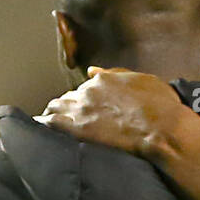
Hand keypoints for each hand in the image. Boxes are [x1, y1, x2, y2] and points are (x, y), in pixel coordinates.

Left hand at [37, 67, 187, 158]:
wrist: (162, 129)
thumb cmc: (160, 106)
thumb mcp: (143, 80)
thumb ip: (115, 74)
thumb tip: (94, 70)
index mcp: (104, 78)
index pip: (86, 86)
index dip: (86, 98)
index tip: (89, 107)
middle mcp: (88, 90)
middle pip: (69, 97)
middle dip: (69, 106)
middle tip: (71, 119)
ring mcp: (81, 109)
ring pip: (56, 108)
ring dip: (55, 114)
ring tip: (51, 123)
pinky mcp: (76, 128)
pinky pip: (49, 123)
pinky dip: (43, 124)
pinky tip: (38, 127)